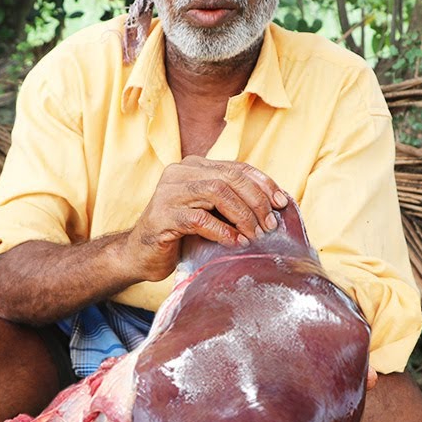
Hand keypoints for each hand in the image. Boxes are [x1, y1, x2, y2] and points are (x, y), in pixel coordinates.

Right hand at [123, 156, 287, 280]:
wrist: (140, 255)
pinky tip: (235, 243)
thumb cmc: (180, 234)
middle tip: (270, 224)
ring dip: (242, 215)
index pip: (236, 167)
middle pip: (229, 177)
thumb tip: (273, 205)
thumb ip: (231, 201)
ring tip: (255, 235)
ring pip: (216, 192)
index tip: (281, 202)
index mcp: (194, 166)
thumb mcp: (209, 212)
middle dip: (255, 201)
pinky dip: (222, 231)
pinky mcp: (162, 216)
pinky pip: (199, 219)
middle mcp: (179, 173)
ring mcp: (168, 193)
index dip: (262, 183)